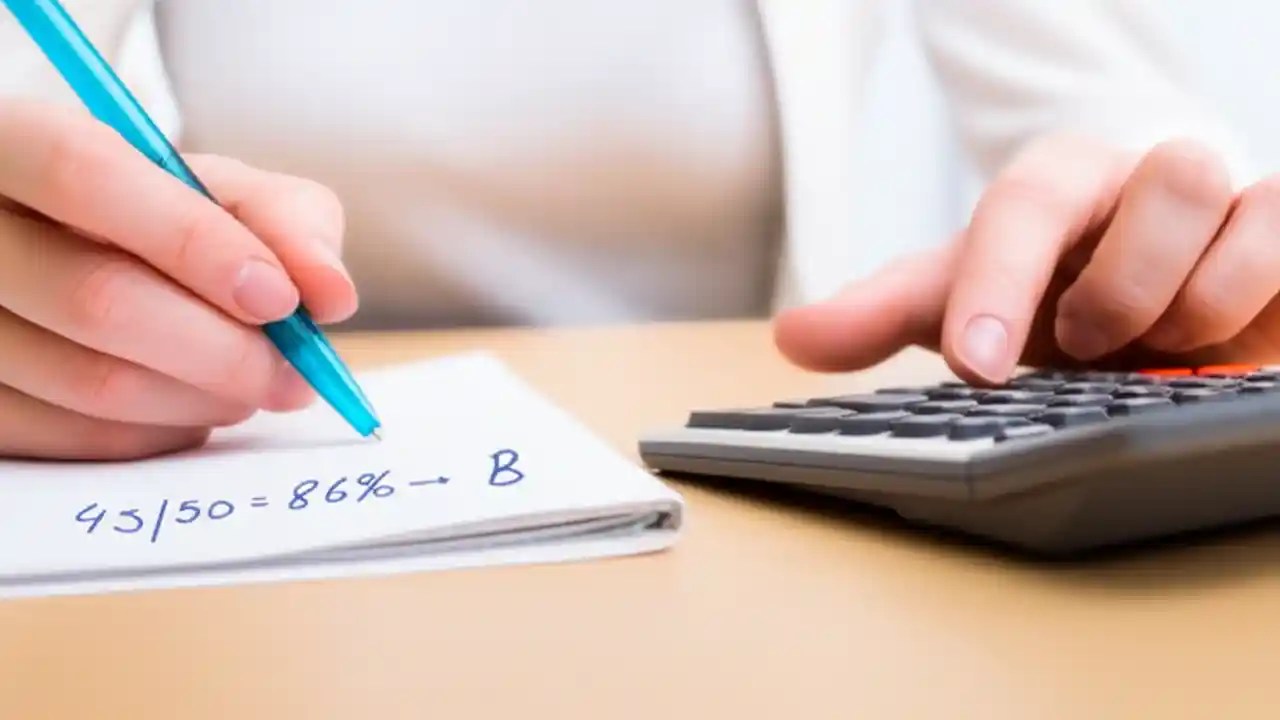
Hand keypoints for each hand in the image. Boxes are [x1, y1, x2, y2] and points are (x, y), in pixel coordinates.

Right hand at [0, 101, 357, 459]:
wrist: (74, 259)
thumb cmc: (160, 219)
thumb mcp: (222, 190)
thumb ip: (286, 221)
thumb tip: (331, 295)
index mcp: (13, 141)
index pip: (85, 174)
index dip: (193, 241)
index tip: (279, 298)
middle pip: (96, 298)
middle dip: (226, 349)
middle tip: (296, 374)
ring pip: (90, 382)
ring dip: (204, 398)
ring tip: (254, 384)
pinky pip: (76, 439)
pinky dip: (161, 432)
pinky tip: (195, 408)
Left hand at [774, 132, 1279, 382]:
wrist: (1144, 287)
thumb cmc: (1047, 287)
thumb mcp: (962, 302)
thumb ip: (881, 315)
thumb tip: (791, 339)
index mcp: (1055, 184)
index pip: (1026, 205)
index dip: (1000, 281)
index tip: (977, 363)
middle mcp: (1141, 175)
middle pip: (1161, 182)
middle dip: (1119, 288)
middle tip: (1084, 347)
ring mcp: (1220, 199)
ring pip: (1229, 206)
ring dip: (1186, 301)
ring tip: (1148, 348)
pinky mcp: (1277, 231)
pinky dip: (1247, 304)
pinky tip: (1207, 348)